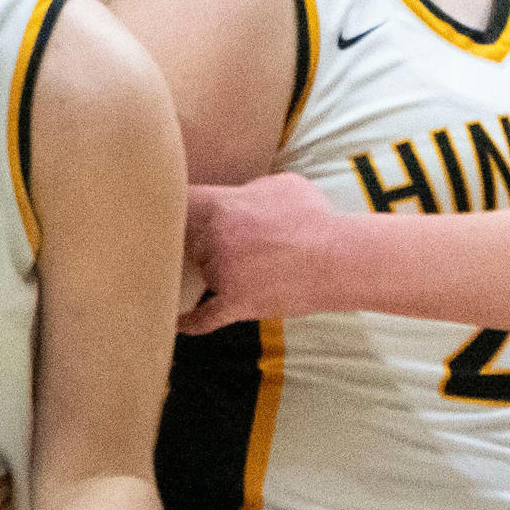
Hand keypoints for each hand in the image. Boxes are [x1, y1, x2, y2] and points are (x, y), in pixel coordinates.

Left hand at [182, 171, 352, 331]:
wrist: (340, 258)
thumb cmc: (315, 219)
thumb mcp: (281, 185)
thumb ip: (249, 190)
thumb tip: (237, 196)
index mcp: (223, 206)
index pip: (181, 204)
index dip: (175, 208)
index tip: (170, 212)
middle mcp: (214, 239)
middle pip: (192, 242)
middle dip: (209, 244)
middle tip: (238, 245)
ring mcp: (222, 274)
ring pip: (205, 273)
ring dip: (218, 272)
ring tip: (253, 269)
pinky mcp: (235, 304)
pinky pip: (203, 318)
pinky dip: (190, 322)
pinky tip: (176, 323)